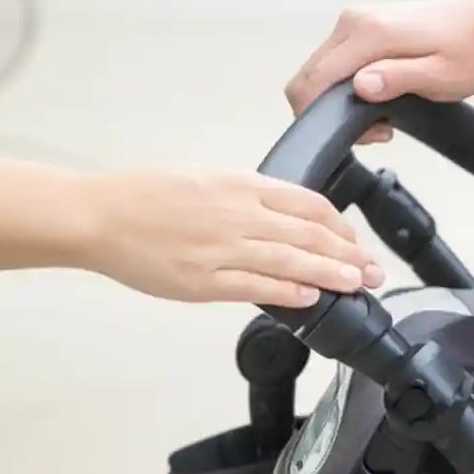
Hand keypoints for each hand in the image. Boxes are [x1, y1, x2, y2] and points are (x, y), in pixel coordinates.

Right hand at [78, 169, 383, 306]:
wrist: (98, 215)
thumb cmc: (144, 195)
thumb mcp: (206, 177)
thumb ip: (247, 194)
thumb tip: (285, 214)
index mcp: (240, 184)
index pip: (308, 203)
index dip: (340, 224)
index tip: (355, 239)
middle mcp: (238, 214)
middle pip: (310, 234)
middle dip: (349, 254)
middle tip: (374, 270)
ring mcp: (222, 249)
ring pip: (291, 261)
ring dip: (330, 274)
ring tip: (356, 284)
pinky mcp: (204, 281)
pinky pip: (255, 287)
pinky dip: (288, 291)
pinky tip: (310, 297)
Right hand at [284, 0, 473, 142]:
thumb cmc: (470, 52)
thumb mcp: (441, 76)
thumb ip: (398, 79)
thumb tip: (360, 86)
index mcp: (369, 34)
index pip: (314, 80)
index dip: (324, 117)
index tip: (367, 134)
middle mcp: (353, 22)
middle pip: (309, 77)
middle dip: (331, 113)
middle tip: (378, 131)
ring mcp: (353, 22)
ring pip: (319, 73)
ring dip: (341, 103)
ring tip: (386, 117)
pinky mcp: (359, 27)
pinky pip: (335, 64)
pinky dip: (347, 89)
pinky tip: (382, 99)